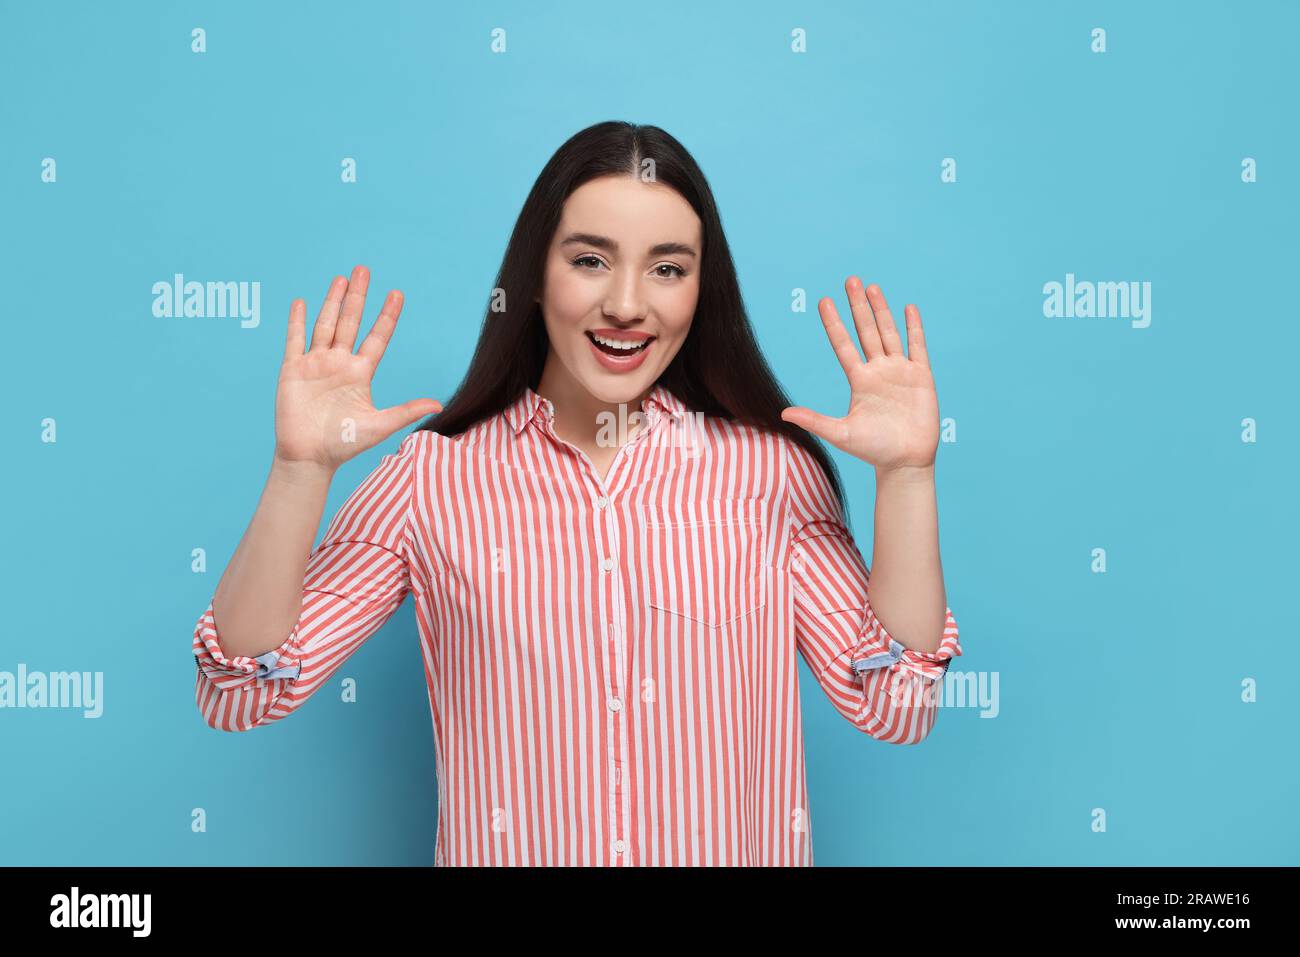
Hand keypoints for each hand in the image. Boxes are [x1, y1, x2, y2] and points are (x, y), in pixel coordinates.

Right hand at [274, 265, 440, 471]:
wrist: (309, 457)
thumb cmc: (344, 444)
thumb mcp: (380, 425)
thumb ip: (406, 411)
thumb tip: (439, 405)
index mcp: (361, 373)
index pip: (377, 338)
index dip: (387, 316)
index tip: (397, 294)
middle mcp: (340, 363)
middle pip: (351, 322)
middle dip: (358, 297)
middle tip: (364, 270)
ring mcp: (316, 364)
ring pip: (326, 325)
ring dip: (332, 302)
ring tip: (341, 279)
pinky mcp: (293, 370)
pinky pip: (295, 340)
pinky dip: (297, 321)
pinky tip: (301, 302)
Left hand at [781, 277, 938, 472]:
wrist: (905, 461)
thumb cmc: (873, 450)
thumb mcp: (840, 433)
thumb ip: (814, 420)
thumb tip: (783, 413)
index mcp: (859, 380)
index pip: (843, 345)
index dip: (834, 323)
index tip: (823, 302)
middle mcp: (878, 371)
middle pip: (866, 331)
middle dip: (858, 306)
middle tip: (850, 280)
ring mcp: (900, 371)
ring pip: (888, 333)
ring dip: (881, 310)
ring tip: (872, 287)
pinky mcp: (921, 376)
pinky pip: (917, 346)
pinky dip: (914, 328)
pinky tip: (908, 308)